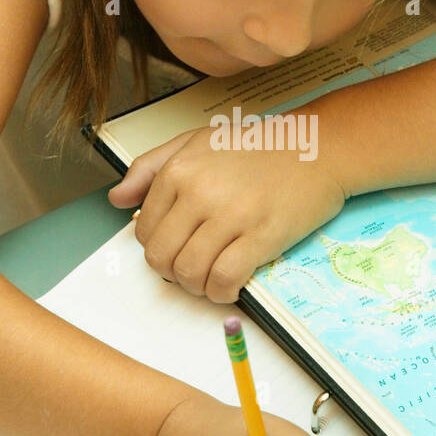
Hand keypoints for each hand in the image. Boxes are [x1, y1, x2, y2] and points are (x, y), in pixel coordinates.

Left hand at [107, 119, 346, 301]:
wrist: (318, 147)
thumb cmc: (260, 147)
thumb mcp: (196, 142)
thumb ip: (150, 168)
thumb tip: (117, 199)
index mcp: (179, 170)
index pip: (144, 231)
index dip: (158, 248)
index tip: (177, 248)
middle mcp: (199, 193)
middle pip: (162, 257)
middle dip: (172, 272)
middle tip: (192, 269)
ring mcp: (231, 216)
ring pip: (189, 273)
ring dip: (196, 287)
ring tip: (210, 278)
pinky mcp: (261, 236)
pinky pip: (225, 279)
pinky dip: (221, 293)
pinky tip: (230, 286)